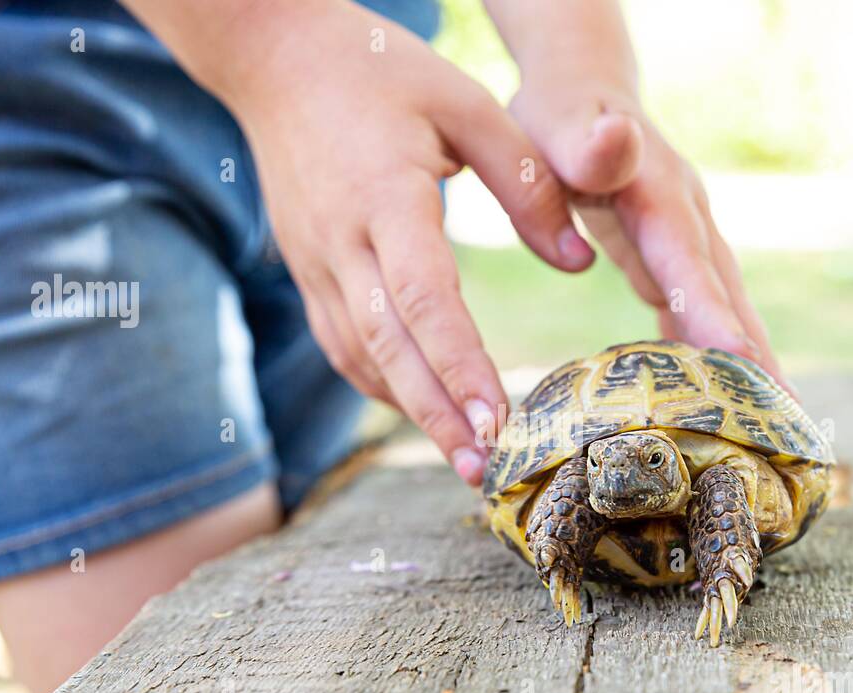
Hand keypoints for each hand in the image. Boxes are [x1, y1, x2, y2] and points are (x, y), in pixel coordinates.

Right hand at [187, 1, 595, 485]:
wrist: (275, 60)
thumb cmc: (381, 73)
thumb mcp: (468, 105)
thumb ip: (529, 183)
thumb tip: (578, 265)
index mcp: (383, 196)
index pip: (423, 298)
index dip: (459, 365)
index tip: (498, 419)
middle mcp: (341, 241)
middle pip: (389, 348)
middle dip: (437, 416)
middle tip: (485, 472)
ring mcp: (315, 262)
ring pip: (361, 356)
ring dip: (411, 412)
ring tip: (464, 460)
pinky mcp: (308, 272)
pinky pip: (343, 344)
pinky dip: (383, 384)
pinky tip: (422, 410)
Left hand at [510, 81, 789, 391]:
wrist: (583, 90)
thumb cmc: (559, 114)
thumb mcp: (560, 123)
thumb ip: (587, 140)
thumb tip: (614, 136)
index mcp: (661, 196)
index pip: (691, 263)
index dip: (715, 313)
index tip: (743, 362)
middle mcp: (688, 221)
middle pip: (729, 297)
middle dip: (756, 358)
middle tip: (786, 421)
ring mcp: (688, 241)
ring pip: (726, 308)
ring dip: (751, 364)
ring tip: (778, 425)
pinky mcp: (674, 259)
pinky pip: (702, 311)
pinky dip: (717, 353)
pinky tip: (724, 397)